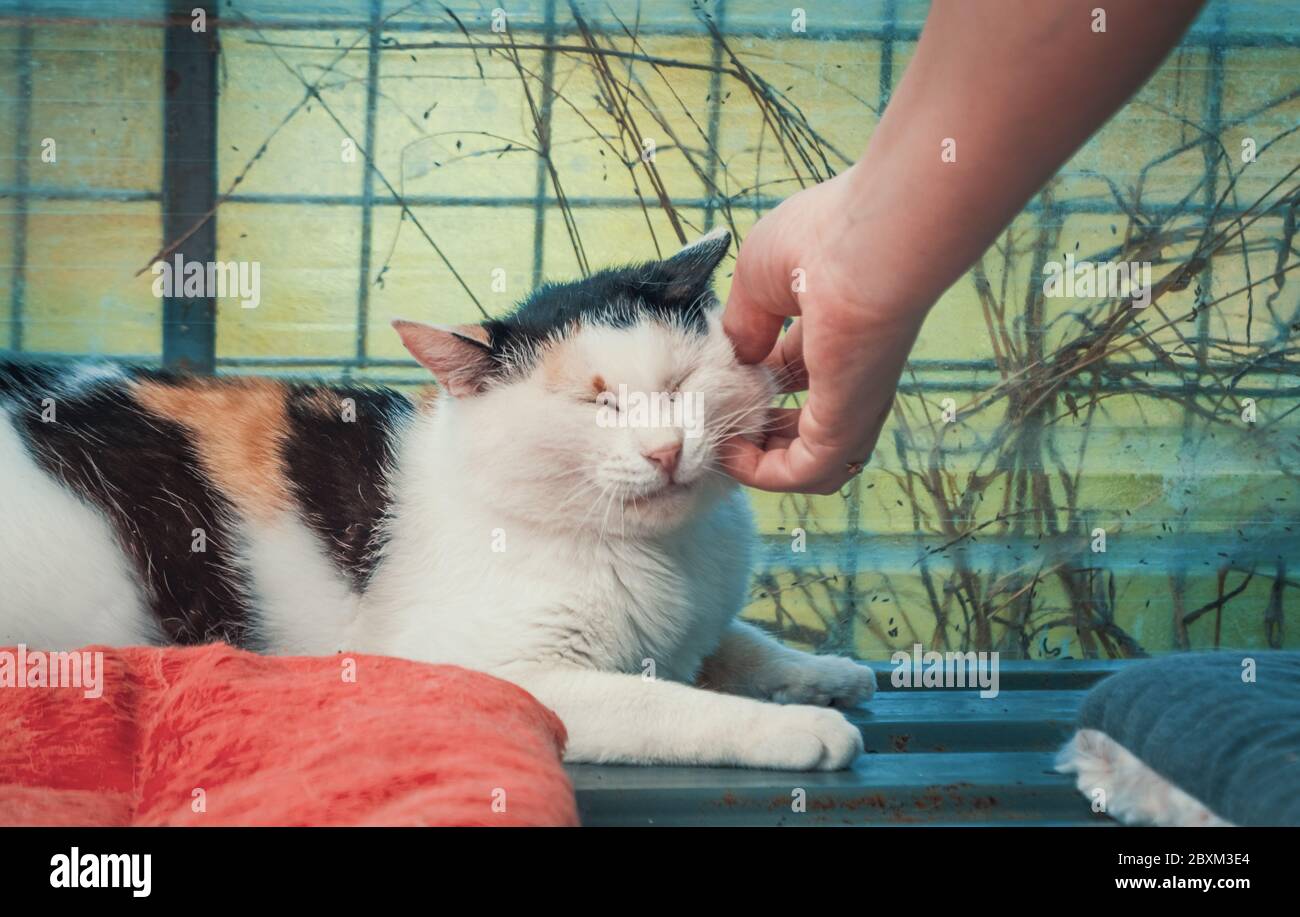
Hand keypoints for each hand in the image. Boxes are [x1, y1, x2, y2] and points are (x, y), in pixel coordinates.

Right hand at [719, 167, 927, 493]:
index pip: (795, 377)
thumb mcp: (759, 281)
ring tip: (720, 443)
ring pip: (810, 464)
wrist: (865, 242)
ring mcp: (853, 405)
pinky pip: (800, 473)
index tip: (717, 385)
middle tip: (716, 422)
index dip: (754, 386)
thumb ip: (744, 326)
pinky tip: (729, 452)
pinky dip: (760, 473)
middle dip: (755, 432)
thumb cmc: (820, 240)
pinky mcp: (846, 427)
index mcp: (836, 334)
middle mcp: (850, 376)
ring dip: (758, 462)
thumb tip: (736, 358)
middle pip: (805, 428)